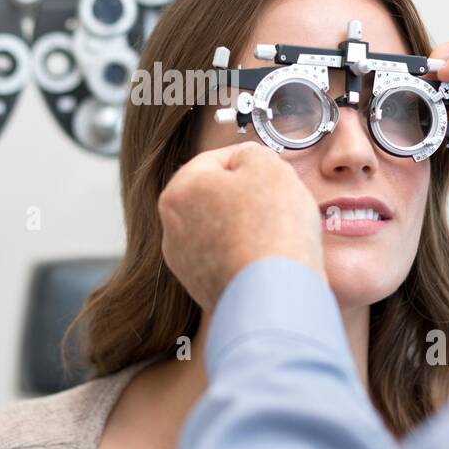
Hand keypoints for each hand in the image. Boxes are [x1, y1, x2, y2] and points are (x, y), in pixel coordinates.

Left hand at [158, 142, 325, 312]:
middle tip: (276, 198)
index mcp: (178, 192)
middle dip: (244, 195)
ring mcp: (186, 265)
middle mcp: (172, 230)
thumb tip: (246, 160)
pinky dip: (246, 255)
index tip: (267, 164)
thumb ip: (252, 153)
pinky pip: (228, 260)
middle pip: (214, 197)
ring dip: (245, 226)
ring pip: (220, 230)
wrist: (275, 295)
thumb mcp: (269, 166)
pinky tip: (268, 257)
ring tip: (276, 232)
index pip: (214, 160)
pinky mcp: (203, 290)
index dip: (247, 158)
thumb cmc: (271, 230)